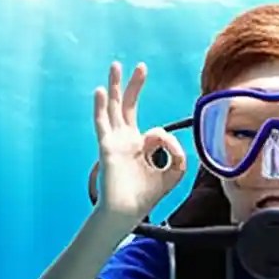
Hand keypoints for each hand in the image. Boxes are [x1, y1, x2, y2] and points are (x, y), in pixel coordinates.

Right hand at [92, 61, 186, 222]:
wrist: (127, 212)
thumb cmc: (145, 196)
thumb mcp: (173, 173)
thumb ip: (178, 155)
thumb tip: (169, 137)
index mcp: (139, 147)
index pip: (156, 131)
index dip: (167, 141)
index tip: (171, 154)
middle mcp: (125, 140)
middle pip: (128, 106)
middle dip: (135, 86)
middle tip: (141, 66)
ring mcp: (114, 141)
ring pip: (114, 107)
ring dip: (116, 86)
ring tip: (115, 65)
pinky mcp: (107, 147)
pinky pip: (102, 122)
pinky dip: (101, 106)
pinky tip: (101, 91)